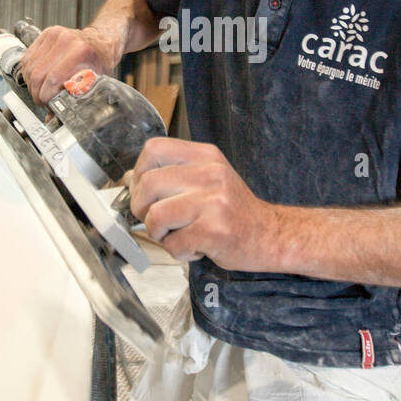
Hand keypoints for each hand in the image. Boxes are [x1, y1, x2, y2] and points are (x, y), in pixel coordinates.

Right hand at [21, 25, 120, 104]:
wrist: (101, 42)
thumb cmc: (99, 62)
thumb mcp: (93, 83)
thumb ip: (75, 100)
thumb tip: (54, 119)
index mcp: (80, 52)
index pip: (52, 79)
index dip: (46, 97)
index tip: (48, 105)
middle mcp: (66, 40)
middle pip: (37, 74)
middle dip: (37, 93)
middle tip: (43, 101)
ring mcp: (54, 34)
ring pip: (29, 67)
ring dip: (31, 84)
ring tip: (41, 91)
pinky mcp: (46, 34)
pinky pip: (27, 58)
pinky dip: (29, 72)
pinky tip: (37, 79)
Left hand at [128, 137, 284, 271]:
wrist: (270, 235)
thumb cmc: (233, 211)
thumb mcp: (208, 178)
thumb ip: (173, 175)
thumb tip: (129, 180)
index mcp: (206, 156)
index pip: (153, 149)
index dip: (140, 172)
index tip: (146, 191)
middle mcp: (210, 174)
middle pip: (148, 184)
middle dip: (142, 208)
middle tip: (158, 220)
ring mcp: (213, 202)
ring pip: (155, 216)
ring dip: (159, 234)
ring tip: (178, 235)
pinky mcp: (214, 231)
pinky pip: (173, 243)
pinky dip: (178, 252)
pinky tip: (195, 247)